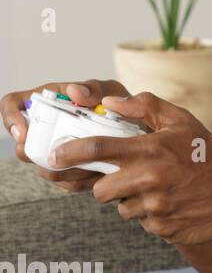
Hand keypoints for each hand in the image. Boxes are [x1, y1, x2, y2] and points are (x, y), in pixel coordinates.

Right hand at [1, 79, 131, 191]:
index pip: (12, 104)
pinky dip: (79, 181)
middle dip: (35, 153)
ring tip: (85, 163)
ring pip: (43, 168)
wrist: (139, 129)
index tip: (24, 134)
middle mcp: (46, 128)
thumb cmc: (118, 105)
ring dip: (60, 170)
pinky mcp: (70, 170)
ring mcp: (56, 151)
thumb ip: (94, 88)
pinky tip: (95, 174)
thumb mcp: (110, 90)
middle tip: (57, 154)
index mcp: (48, 102)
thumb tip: (74, 91)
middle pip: (22, 145)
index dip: (11, 119)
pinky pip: (65, 183)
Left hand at [51, 91, 211, 245]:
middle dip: (108, 186)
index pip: (96, 149)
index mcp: (150, 150)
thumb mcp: (180, 119)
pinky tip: (174, 204)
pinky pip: (144, 224)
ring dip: (134, 202)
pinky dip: (154, 216)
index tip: (53, 156)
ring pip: (123, 209)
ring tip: (161, 191)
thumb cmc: (207, 150)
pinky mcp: (165, 228)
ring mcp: (157, 208)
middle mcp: (150, 179)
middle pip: (101, 190)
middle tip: (129, 179)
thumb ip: (144, 106)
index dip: (69, 153)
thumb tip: (109, 102)